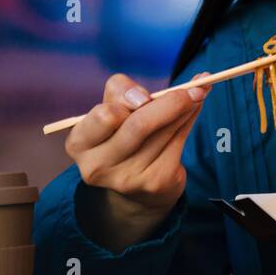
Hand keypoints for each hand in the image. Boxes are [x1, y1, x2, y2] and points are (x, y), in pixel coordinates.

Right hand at [65, 70, 210, 250]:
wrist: (136, 187)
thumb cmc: (121, 135)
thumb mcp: (113, 110)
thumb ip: (128, 92)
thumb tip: (178, 87)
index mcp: (80, 143)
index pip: (105, 114)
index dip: (129, 100)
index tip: (146, 96)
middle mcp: (98, 165)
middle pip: (140, 124)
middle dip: (171, 102)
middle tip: (193, 90)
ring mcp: (127, 178)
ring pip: (164, 132)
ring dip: (186, 109)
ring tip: (195, 96)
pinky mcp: (154, 183)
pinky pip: (178, 143)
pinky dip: (189, 123)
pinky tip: (191, 114)